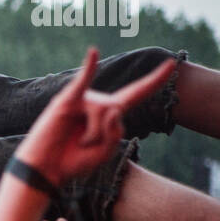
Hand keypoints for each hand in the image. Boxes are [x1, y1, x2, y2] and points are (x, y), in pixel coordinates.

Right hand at [16, 47, 175, 185]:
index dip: (154, 80)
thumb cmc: (73, 161)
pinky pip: (82, 82)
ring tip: (77, 143)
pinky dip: (89, 67)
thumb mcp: (106, 152)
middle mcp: (97, 103)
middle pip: (117, 111)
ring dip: (93, 134)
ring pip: (103, 111)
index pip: (136, 93)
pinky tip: (93, 51)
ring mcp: (81, 100)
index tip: (172, 64)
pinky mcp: (67, 101)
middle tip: (84, 148)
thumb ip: (116, 131)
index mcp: (109, 114)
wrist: (47, 169)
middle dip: (104, 135)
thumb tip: (111, 107)